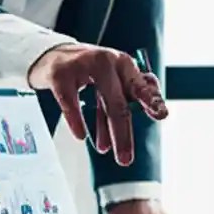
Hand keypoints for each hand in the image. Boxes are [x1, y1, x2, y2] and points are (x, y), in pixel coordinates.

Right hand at [27, 43, 165, 165]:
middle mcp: (106, 61)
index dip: (152, 100)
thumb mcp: (111, 78)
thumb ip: (130, 94)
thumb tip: (158, 111)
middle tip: (126, 159)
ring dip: (107, 132)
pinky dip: (76, 120)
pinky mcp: (60, 74)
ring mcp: (83, 65)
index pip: (141, 85)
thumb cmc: (88, 70)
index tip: (161, 114)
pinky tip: (81, 135)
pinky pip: (70, 102)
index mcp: (123, 63)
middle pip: (120, 102)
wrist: (52, 54)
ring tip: (106, 152)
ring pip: (102, 103)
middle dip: (123, 133)